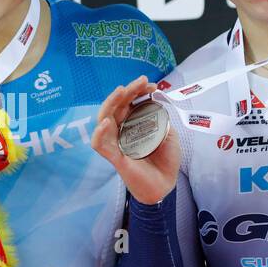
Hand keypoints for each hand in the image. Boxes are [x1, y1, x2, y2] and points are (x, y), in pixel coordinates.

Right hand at [90, 76, 180, 204]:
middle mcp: (121, 131)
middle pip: (117, 106)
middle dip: (128, 91)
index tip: (152, 85)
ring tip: (121, 91)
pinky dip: (99, 133)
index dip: (138, 91)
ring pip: (103, 119)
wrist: (166, 185)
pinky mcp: (114, 157)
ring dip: (110, 103)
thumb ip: (161, 119)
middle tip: (141, 81)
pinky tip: (105, 123)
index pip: (130, 103)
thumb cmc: (165, 161)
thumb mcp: (169, 135)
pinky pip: (99, 144)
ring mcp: (116, 143)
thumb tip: (155, 102)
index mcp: (133, 124)